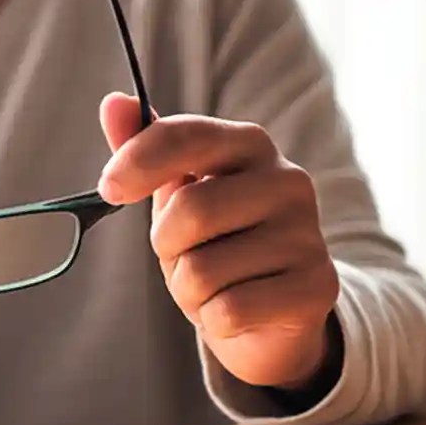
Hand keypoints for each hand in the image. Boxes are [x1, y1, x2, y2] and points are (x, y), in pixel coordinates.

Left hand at [98, 93, 339, 389]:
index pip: (188, 136)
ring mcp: (307, 234)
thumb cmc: (217, 246)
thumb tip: (114, 103)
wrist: (271, 318)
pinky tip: (236, 313)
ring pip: (202, 271)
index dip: (139, 160)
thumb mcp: (177, 197)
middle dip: (168, 246)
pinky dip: (214, 321)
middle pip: (190, 210)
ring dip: (189, 291)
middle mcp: (289, 181)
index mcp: (251, 146)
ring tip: (215, 287)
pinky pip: (228, 311)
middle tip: (186, 256)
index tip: (110, 189)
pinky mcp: (316, 286)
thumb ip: (147, 151)